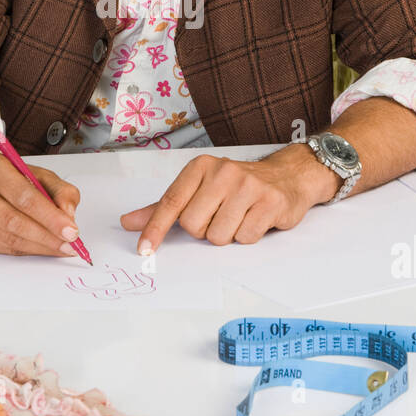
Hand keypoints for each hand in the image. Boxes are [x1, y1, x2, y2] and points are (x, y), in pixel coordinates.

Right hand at [0, 146, 82, 255]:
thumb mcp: (30, 167)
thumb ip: (57, 187)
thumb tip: (68, 214)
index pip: (23, 197)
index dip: (50, 217)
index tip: (71, 230)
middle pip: (13, 222)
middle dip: (47, 237)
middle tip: (69, 244)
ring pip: (7, 240)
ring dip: (38, 247)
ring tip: (60, 248)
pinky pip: (0, 249)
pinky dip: (24, 250)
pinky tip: (39, 247)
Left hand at [119, 145, 337, 253]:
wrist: (287, 176)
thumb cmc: (237, 186)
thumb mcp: (199, 188)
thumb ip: (164, 207)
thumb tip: (129, 222)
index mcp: (201, 167)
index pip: (171, 203)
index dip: (155, 229)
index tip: (144, 249)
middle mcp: (223, 172)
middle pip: (193, 226)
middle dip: (204, 230)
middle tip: (220, 216)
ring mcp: (248, 186)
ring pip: (218, 236)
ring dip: (227, 235)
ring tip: (239, 217)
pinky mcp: (270, 203)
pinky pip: (244, 238)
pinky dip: (247, 236)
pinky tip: (255, 219)